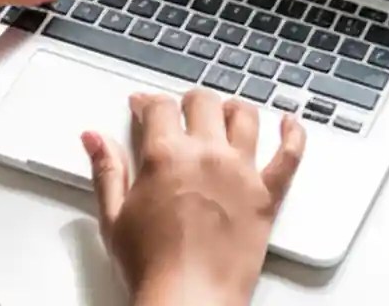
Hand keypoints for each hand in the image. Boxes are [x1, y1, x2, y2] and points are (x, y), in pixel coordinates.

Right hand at [83, 90, 306, 305]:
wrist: (189, 300)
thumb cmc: (152, 267)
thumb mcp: (114, 217)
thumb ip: (106, 171)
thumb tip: (95, 138)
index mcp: (166, 156)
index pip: (159, 108)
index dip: (148, 102)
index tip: (144, 105)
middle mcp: (207, 154)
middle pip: (204, 103)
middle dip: (190, 101)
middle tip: (184, 110)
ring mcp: (242, 171)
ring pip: (246, 117)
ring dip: (234, 109)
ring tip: (228, 113)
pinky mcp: (268, 194)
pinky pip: (290, 154)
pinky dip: (292, 134)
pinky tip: (289, 124)